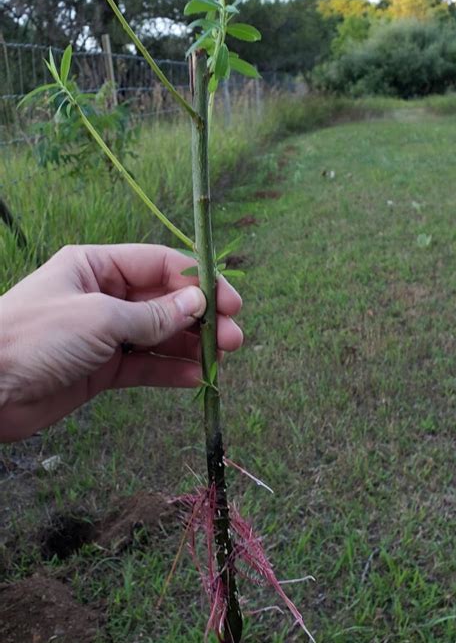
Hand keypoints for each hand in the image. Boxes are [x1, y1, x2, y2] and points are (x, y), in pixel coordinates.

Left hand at [0, 243, 242, 441]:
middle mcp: (102, 296)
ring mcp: (102, 335)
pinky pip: (144, 367)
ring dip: (191, 346)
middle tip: (234, 338)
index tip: (230, 302)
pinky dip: (170, 372)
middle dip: (200, 318)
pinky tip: (196, 378)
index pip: (158, 264)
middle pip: (163, 301)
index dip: (198, 281)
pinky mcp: (100, 370)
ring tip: (223, 360)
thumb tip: (197, 305)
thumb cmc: (34, 337)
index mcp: (95, 266)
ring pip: (158, 336)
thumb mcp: (99, 318)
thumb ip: (151, 316)